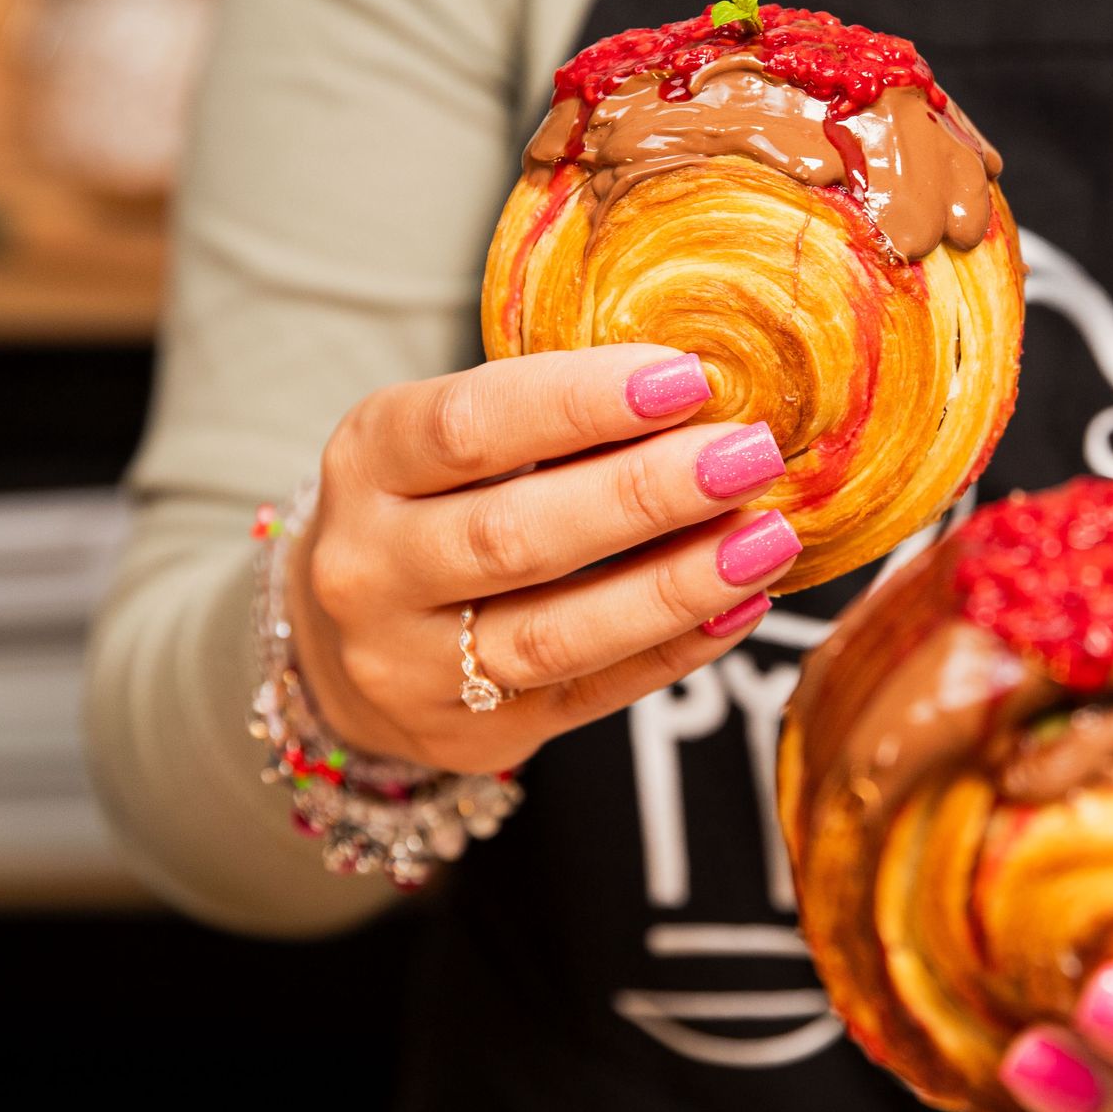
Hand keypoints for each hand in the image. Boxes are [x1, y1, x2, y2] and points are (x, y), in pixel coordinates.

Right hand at [288, 345, 800, 773]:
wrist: (345, 642)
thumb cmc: (431, 505)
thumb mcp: (448, 440)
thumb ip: (550, 418)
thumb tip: (700, 394)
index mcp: (367, 461)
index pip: (470, 426)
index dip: (581, 401)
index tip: (686, 378)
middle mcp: (371, 569)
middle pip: (515, 535)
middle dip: (645, 493)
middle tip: (750, 454)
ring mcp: (414, 666)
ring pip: (555, 633)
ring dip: (675, 585)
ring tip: (767, 539)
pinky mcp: (471, 733)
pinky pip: (590, 694)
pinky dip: (674, 650)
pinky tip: (742, 606)